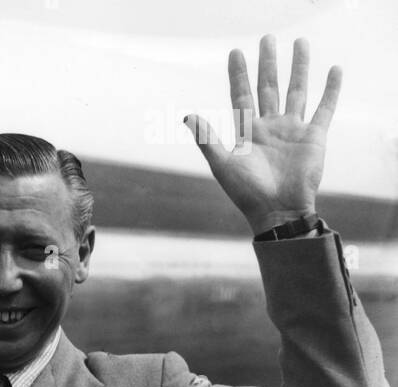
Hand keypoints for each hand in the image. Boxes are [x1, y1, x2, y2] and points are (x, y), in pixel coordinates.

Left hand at [185, 36, 340, 235]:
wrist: (278, 212)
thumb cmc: (247, 193)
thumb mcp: (222, 164)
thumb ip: (207, 138)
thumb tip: (186, 116)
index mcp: (248, 133)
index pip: (242, 95)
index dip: (238, 75)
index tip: (235, 52)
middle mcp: (270, 128)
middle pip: (269, 87)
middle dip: (268, 63)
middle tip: (266, 39)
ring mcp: (293, 131)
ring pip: (297, 90)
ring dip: (299, 67)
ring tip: (300, 42)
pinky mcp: (314, 137)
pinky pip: (325, 108)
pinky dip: (331, 89)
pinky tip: (335, 70)